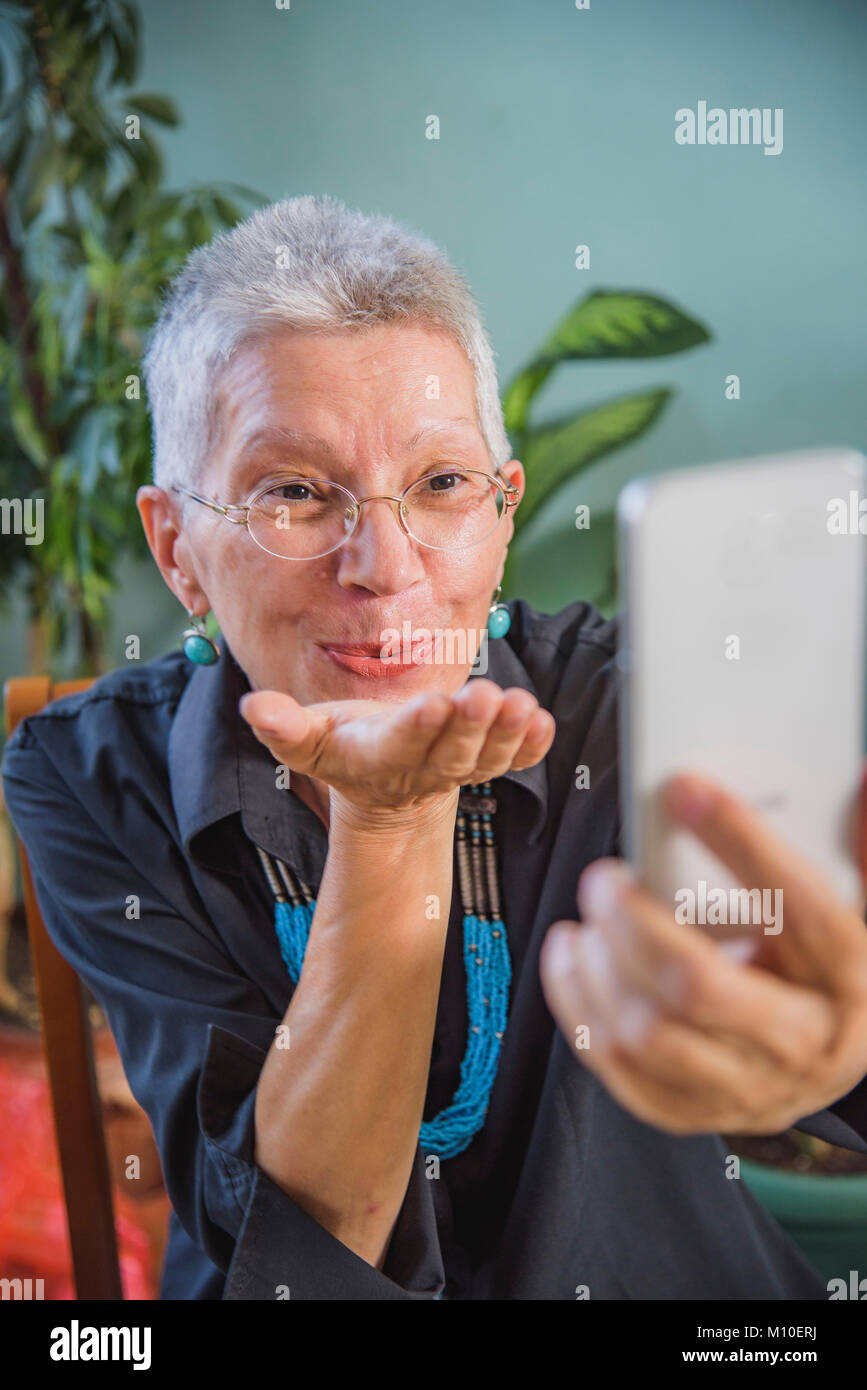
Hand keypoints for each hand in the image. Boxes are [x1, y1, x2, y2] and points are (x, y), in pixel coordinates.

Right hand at [239, 679, 554, 818]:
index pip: (400, 742)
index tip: (433, 705)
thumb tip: (252, 706)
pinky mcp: (486, 764)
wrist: (384, 781)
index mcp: (378, 756)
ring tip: (521, 705)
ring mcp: (459, 769)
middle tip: (486, 696)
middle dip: (470, 724)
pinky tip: (543, 724)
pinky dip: (530, 747)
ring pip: (486, 757)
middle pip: (451, 750)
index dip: (417, 727)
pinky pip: (513, 761)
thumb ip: (283, 726)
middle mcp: (423, 767)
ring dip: (506, 733)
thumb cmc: (344, 746)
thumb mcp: (308, 739)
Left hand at [539, 770, 866, 1134]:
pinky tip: (575, 955)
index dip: (740, 841)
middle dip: (635, 922)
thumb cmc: (825, 962)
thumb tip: (854, 777)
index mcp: (850, 977)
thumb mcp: (856, 903)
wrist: (832, 1054)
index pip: (801, 908)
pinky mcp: (690, 1110)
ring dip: (599, 967)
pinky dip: (579, 1006)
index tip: (684, 787)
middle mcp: (801, 1042)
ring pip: (647, 1035)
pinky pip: (618, 1068)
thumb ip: (855, 847)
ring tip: (589, 915)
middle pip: (698, 986)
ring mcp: (744, 1086)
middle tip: (605, 876)